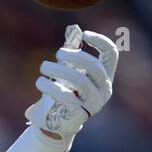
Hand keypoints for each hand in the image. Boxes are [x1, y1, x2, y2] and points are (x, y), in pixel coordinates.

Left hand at [25, 25, 118, 150]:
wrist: (55, 123)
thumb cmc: (64, 91)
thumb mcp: (69, 71)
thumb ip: (72, 51)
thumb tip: (73, 29)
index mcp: (105, 77)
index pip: (111, 55)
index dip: (101, 42)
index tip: (84, 34)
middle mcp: (104, 90)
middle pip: (93, 66)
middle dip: (74, 56)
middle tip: (57, 53)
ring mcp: (93, 103)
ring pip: (80, 81)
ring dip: (59, 70)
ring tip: (43, 67)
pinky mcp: (79, 115)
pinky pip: (67, 97)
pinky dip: (52, 87)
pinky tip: (40, 82)